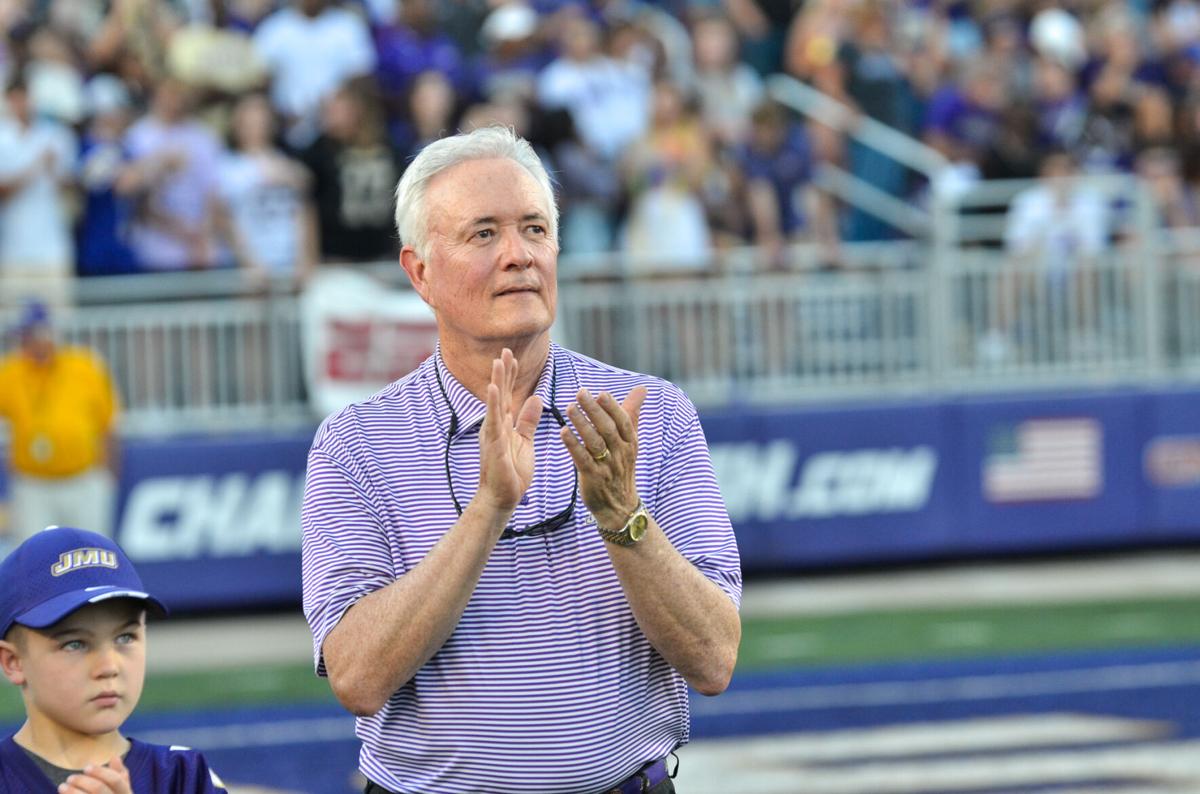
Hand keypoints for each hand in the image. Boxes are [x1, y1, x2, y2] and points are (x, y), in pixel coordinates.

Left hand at [59, 754, 130, 793]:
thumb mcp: (123, 791)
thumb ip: (120, 775)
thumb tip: (115, 756)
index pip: (116, 780)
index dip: (101, 772)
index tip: (86, 767)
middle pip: (100, 789)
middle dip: (83, 782)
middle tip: (70, 777)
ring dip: (73, 792)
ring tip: (62, 786)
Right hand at [475, 348, 542, 515]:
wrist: (503, 497)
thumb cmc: (512, 472)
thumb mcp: (525, 441)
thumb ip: (528, 420)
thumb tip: (536, 398)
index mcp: (503, 424)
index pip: (507, 394)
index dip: (510, 375)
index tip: (512, 355)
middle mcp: (495, 425)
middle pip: (500, 393)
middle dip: (503, 372)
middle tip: (505, 349)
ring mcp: (492, 433)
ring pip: (495, 402)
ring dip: (497, 381)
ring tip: (498, 361)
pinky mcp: (492, 443)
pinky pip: (493, 420)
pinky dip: (493, 403)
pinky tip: (493, 388)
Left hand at [561, 386, 646, 529]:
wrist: (619, 506)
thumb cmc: (622, 467)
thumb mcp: (631, 442)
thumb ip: (632, 413)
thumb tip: (642, 388)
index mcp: (631, 442)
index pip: (623, 421)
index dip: (612, 407)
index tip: (601, 392)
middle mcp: (621, 453)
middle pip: (608, 428)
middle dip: (594, 410)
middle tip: (580, 393)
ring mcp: (608, 466)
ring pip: (595, 442)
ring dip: (581, 424)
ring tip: (569, 408)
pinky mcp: (593, 478)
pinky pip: (583, 459)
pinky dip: (573, 445)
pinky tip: (563, 432)